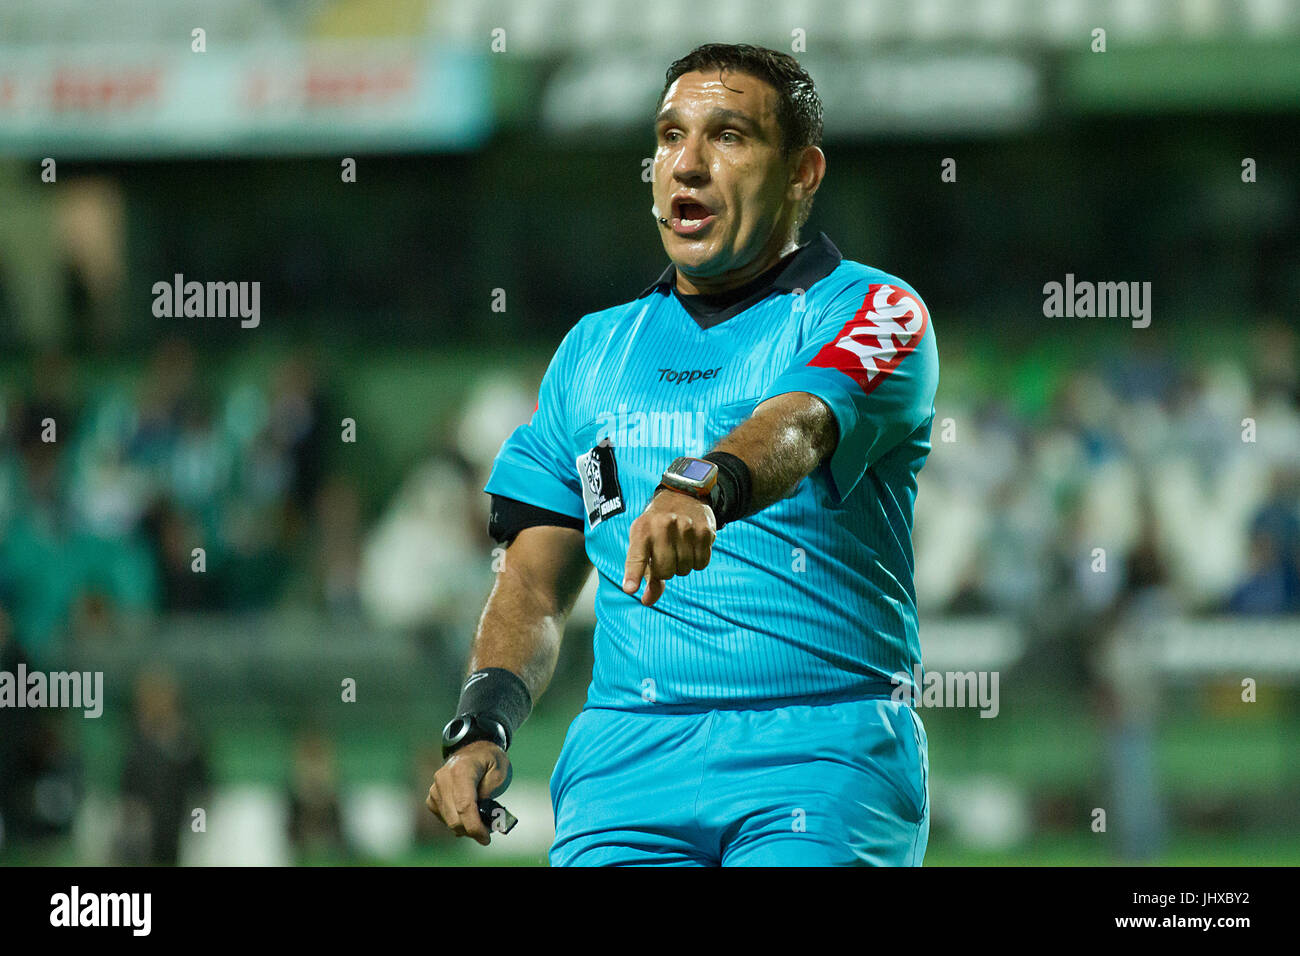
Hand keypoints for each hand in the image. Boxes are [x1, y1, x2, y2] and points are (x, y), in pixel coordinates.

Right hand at [425, 740, 510, 845]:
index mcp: (461, 770)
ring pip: (448, 820)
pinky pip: (443, 817)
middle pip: (455, 817)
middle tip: (487, 833)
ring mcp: (435, 788)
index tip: (486, 838)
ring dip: (465, 827)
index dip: (475, 827)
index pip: (465, 806)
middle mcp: (443, 779)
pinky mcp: (432, 796)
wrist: (473, 747)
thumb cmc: (490, 759)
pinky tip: (467, 816)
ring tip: (480, 822)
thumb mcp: (499, 773)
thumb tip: (481, 818)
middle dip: (472, 830)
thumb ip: (489, 795)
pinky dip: (456, 822)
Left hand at [621, 488, 716, 606]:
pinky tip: (693, 545)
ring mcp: (685, 527)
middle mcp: (662, 526)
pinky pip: (701, 564)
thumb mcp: (644, 542)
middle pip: (665, 572)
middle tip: (666, 556)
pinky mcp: (705, 530)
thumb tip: (647, 601)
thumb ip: (646, 573)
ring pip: (684, 570)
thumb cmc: (657, 525)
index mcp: (642, 529)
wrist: (683, 493)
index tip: (630, 589)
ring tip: (679, 547)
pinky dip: (697, 561)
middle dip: (666, 571)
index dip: (633, 574)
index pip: (636, 556)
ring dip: (682, 566)